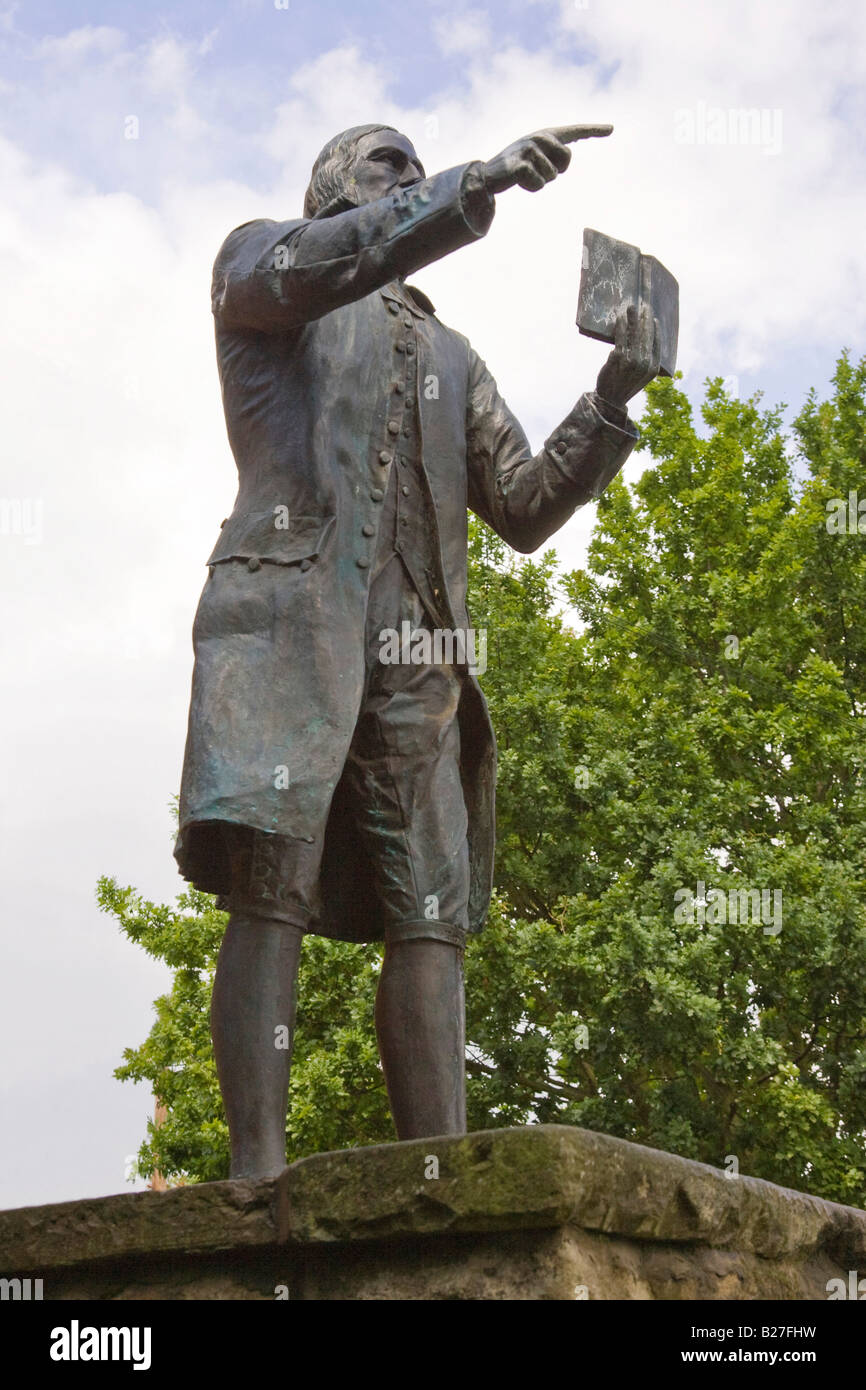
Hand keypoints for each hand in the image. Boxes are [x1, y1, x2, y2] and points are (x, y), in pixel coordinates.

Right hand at [482, 123, 612, 194]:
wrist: (489, 175)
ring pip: (553, 176)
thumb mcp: (538, 159)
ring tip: (525, 175)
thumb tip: (567, 155)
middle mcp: (539, 137)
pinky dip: (531, 188)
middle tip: (536, 170)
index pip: (574, 131)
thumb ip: (553, 156)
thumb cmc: (517, 168)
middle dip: (556, 172)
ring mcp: (529, 149)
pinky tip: (519, 181)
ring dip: (541, 181)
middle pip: (567, 160)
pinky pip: (540, 184)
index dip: (594, 130)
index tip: (612, 128)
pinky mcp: (521, 165)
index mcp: (546, 134)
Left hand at [595, 303, 660, 408]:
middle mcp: (644, 363)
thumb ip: (646, 361)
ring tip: (631, 307)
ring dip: (632, 318)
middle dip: (644, 319)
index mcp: (653, 368)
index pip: (657, 343)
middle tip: (643, 306)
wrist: (610, 400)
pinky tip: (620, 319)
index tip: (653, 318)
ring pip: (634, 334)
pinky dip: (620, 327)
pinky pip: (620, 338)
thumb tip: (645, 339)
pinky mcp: (617, 358)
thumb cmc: (625, 385)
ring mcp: (631, 360)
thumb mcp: (642, 376)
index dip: (655, 329)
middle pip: (646, 335)